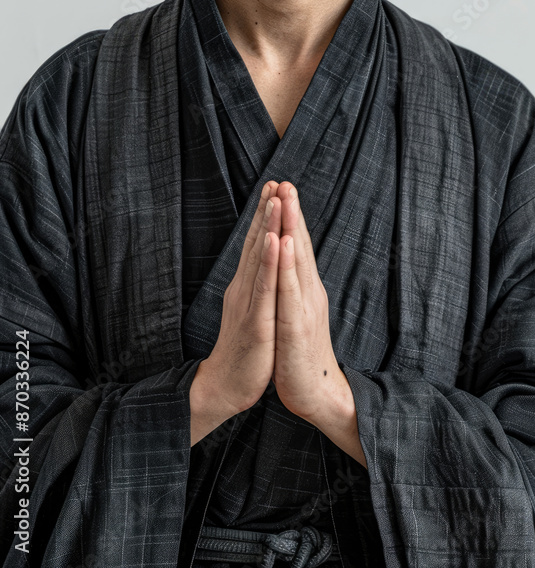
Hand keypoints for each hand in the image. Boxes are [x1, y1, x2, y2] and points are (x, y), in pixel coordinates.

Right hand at [203, 181, 281, 414]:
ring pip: (260, 258)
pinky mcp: (256, 321)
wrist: (225, 386)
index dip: (265, 216)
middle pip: (257, 242)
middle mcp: (244, 287)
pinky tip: (274, 242)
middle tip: (276, 181)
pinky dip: (269, 262)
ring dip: (268, 227)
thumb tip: (261, 265)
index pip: (256, 244)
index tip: (274, 188)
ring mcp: (249, 302)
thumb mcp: (250, 311)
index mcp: (246, 286)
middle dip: (267, 211)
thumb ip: (255, 286)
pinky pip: (263, 287)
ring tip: (276, 199)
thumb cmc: (242, 351)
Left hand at [270, 183, 346, 422]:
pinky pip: (289, 290)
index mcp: (304, 289)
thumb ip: (293, 288)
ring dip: (291, 228)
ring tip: (285, 200)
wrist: (317, 394)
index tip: (281, 188)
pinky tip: (284, 243)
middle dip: (292, 212)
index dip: (290, 217)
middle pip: (299, 245)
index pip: (297, 246)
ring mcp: (304, 307)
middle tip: (286, 182)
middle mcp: (308, 292)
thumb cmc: (300, 354)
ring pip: (296, 261)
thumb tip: (287, 265)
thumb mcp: (295, 314)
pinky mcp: (297, 326)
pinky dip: (286, 264)